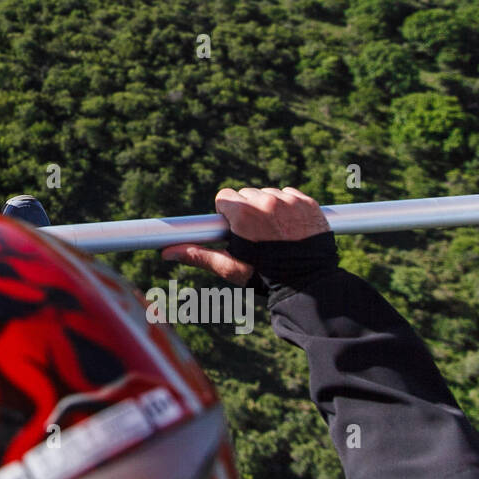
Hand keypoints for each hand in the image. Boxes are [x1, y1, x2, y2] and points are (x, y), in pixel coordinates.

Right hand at [161, 187, 329, 285]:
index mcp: (243, 215)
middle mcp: (265, 202)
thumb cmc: (266, 278)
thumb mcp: (231, 268)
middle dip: (246, 210)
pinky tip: (288, 226)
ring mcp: (289, 201)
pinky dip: (287, 206)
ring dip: (267, 207)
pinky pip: (289, 195)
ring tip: (273, 232)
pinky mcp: (308, 203)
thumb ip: (198, 255)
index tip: (233, 227)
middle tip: (254, 234)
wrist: (311, 285)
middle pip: (246, 194)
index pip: (225, 197)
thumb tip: (167, 252)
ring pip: (268, 194)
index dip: (227, 213)